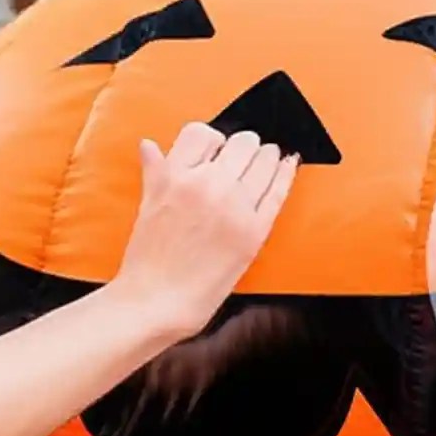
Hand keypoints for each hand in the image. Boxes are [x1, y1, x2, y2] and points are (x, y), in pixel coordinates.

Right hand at [108, 123, 298, 338]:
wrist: (157, 301)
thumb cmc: (148, 259)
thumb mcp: (145, 207)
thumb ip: (154, 172)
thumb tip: (149, 145)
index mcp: (176, 176)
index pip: (202, 133)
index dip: (212, 140)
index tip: (216, 151)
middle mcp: (207, 185)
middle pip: (241, 142)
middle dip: (243, 147)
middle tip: (244, 157)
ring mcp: (234, 206)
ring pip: (264, 160)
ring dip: (267, 156)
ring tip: (267, 158)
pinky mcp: (255, 230)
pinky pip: (278, 191)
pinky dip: (286, 173)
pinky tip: (289, 164)